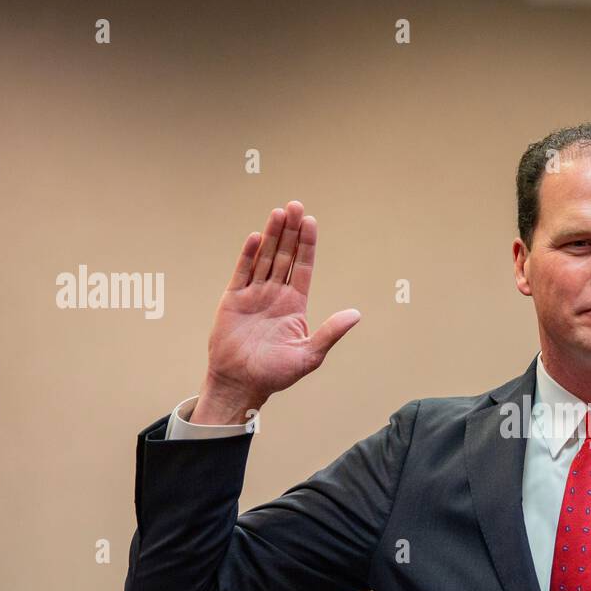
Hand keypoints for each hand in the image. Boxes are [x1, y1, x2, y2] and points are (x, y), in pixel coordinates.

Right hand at [193, 200, 360, 423]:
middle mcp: (275, 295)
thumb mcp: (310, 355)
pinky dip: (249, 255)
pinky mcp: (233, 299)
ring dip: (272, 236)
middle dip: (290, 232)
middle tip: (296, 206)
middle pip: (284, 256)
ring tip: (279, 212)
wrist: (241, 384)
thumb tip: (356, 314)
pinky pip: (242, 272)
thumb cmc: (276, 374)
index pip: (303, 267)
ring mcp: (254, 295)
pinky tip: (256, 237)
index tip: (310, 222)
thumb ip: (331, 332)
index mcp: (295, 305)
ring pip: (264, 259)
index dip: (307, 245)